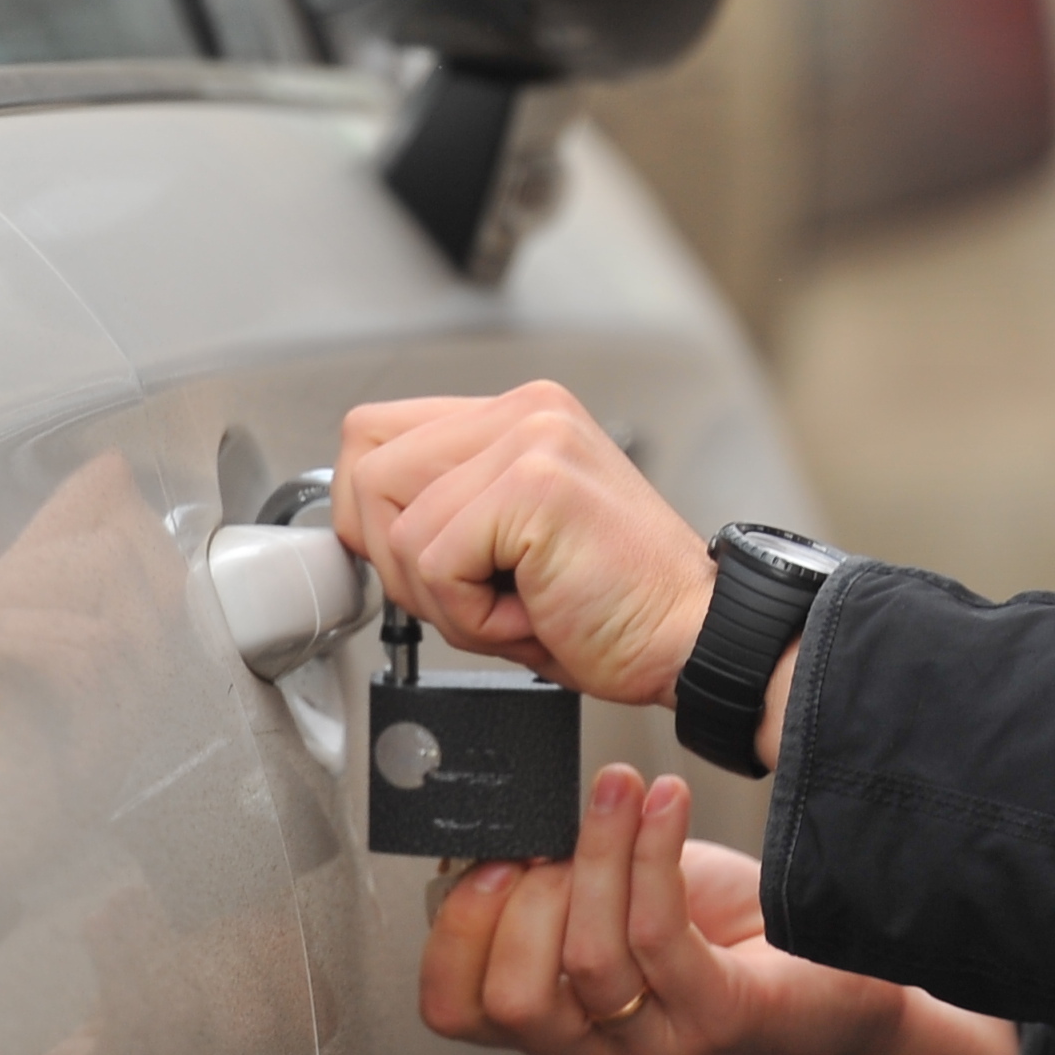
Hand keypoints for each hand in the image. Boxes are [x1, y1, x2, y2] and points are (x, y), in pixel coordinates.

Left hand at [334, 384, 716, 703]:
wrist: (695, 643)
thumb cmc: (614, 609)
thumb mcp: (510, 543)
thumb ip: (445, 509)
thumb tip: (359, 521)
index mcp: (520, 415)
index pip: (377, 435)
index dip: (374, 513)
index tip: (421, 566)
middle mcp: (525, 411)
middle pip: (366, 467)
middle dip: (396, 558)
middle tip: (471, 595)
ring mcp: (531, 439)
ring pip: (394, 524)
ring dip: (441, 596)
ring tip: (515, 603)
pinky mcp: (534, 485)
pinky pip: (433, 562)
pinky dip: (469, 615)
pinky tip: (532, 612)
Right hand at [422, 763, 1020, 1054]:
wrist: (837, 974)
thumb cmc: (727, 934)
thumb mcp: (622, 899)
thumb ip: (560, 878)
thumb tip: (510, 826)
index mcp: (559, 1027)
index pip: (456, 1011)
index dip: (455, 931)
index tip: (488, 856)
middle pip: (511, 999)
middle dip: (522, 897)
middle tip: (557, 833)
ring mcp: (658, 1047)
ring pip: (588, 957)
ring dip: (597, 852)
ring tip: (621, 789)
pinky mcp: (719, 1019)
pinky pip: (659, 932)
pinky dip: (652, 851)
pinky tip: (663, 802)